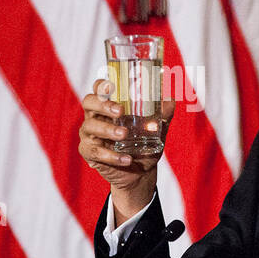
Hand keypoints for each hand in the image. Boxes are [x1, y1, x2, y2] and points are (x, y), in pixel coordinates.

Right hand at [79, 78, 175, 224]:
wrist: (141, 172)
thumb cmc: (144, 144)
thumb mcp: (157, 128)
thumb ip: (163, 114)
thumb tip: (170, 100)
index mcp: (109, 106)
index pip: (99, 88)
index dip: (101, 85)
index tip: (112, 86)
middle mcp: (95, 116)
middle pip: (89, 102)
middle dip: (103, 105)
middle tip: (120, 111)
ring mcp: (90, 134)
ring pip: (90, 127)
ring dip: (108, 130)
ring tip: (124, 135)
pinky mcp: (89, 152)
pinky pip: (95, 152)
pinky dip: (111, 156)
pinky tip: (126, 159)